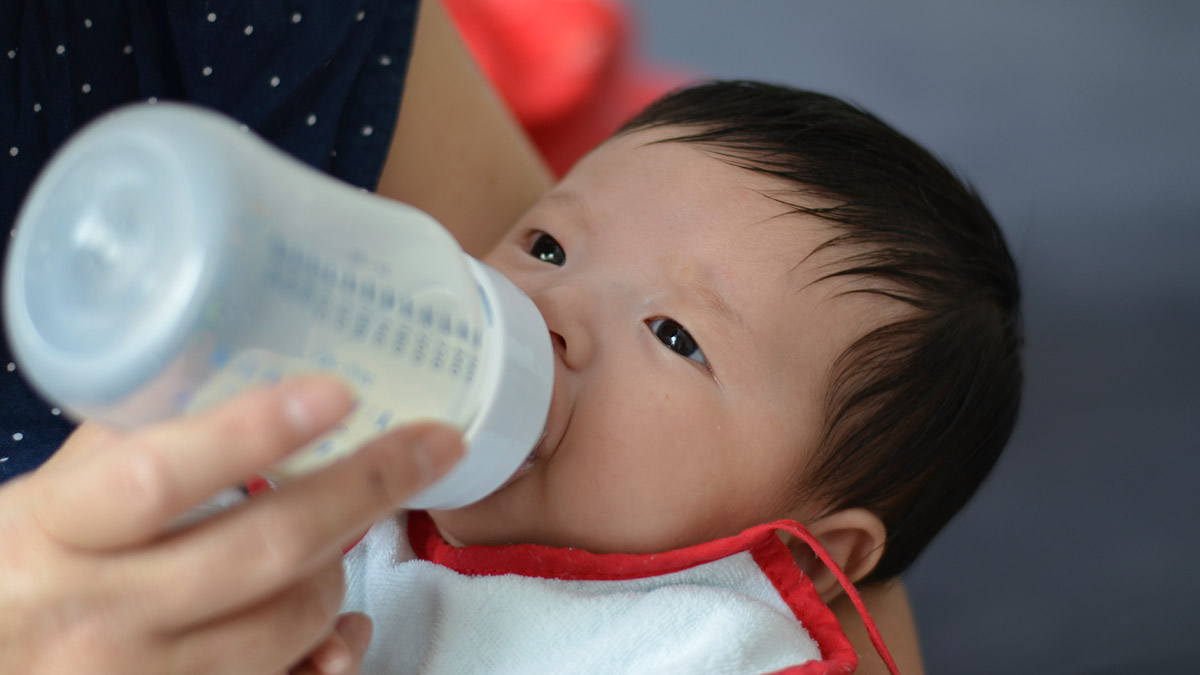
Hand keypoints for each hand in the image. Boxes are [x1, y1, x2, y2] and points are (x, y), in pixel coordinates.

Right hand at [0, 375, 462, 674]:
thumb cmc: (15, 578)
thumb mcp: (43, 503)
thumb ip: (126, 444)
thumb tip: (229, 376)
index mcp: (53, 533)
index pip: (159, 475)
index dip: (253, 432)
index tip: (335, 392)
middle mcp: (98, 617)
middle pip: (263, 549)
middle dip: (365, 489)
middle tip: (432, 444)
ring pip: (289, 624)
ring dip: (340, 571)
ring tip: (344, 535)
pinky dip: (331, 653)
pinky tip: (342, 631)